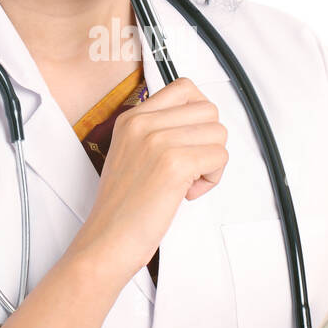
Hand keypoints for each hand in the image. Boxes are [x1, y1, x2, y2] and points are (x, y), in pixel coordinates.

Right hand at [79, 77, 227, 275]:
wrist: (108, 240)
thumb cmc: (122, 207)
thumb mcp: (131, 154)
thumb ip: (158, 132)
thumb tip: (198, 124)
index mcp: (132, 118)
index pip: (185, 88)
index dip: (198, 114)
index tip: (191, 138)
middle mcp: (143, 123)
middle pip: (208, 110)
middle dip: (208, 140)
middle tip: (189, 166)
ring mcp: (158, 141)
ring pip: (219, 133)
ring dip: (212, 161)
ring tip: (187, 181)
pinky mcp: (174, 164)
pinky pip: (219, 157)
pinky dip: (212, 178)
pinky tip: (188, 192)